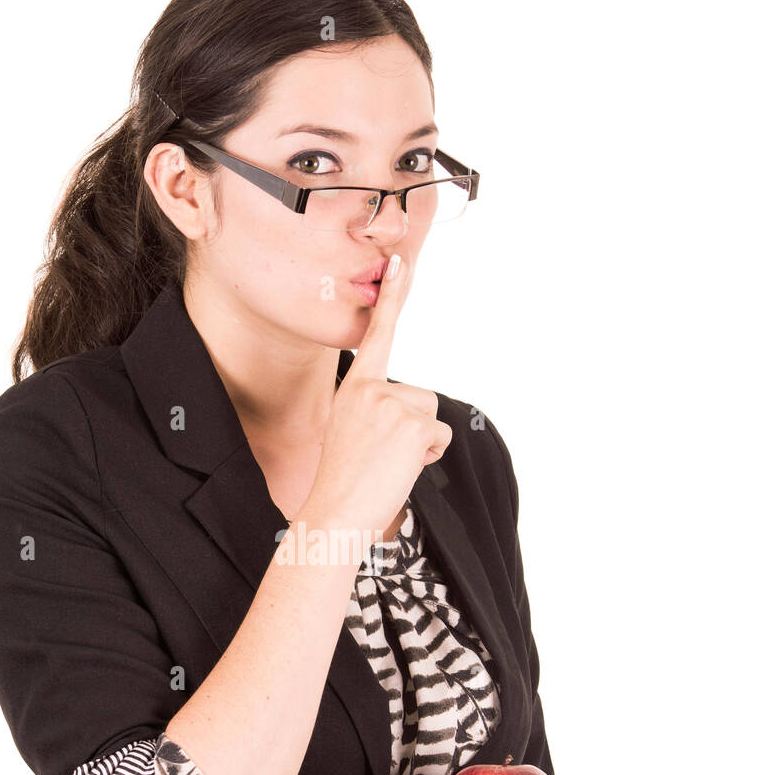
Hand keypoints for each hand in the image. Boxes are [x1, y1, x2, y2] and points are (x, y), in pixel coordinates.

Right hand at [302, 253, 453, 538]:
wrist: (336, 512)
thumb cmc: (343, 481)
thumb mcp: (351, 432)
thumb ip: (375, 410)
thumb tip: (405, 416)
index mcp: (354, 387)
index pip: (378, 335)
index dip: (391, 297)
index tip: (399, 261)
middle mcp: (372, 388)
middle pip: (420, 396)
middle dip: (413, 427)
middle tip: (381, 456)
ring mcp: (394, 403)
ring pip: (430, 415)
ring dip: (420, 442)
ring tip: (388, 463)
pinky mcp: (414, 423)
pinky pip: (439, 436)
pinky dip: (428, 455)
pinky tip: (400, 468)